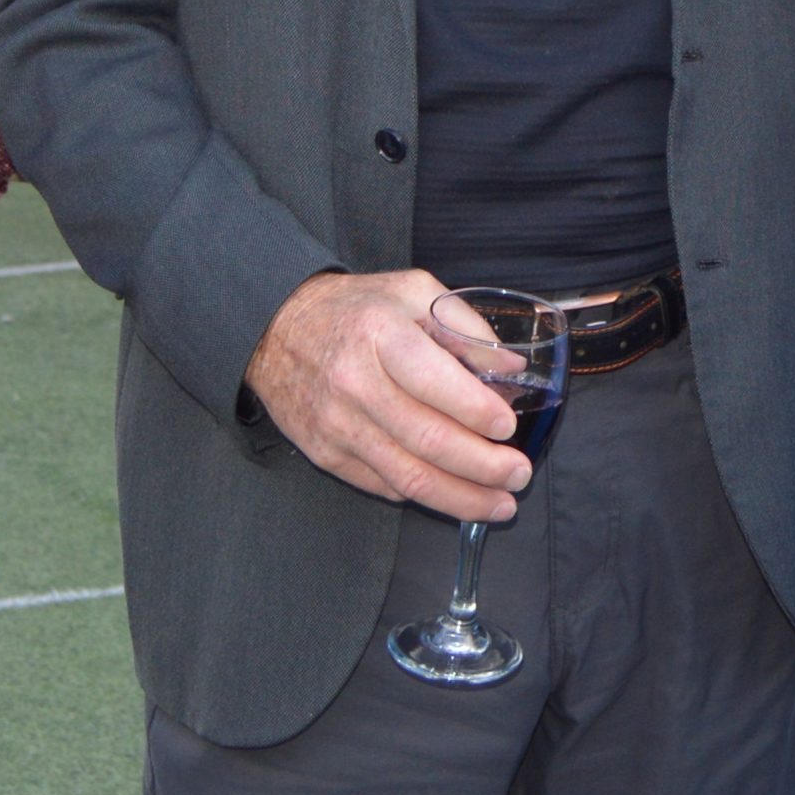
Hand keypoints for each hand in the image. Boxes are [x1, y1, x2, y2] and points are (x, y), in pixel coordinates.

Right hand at [243, 270, 529, 521]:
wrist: (275, 329)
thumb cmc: (355, 307)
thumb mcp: (412, 291)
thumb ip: (465, 326)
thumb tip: (512, 369)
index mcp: (381, 335)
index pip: (435, 383)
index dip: (477, 411)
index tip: (509, 426)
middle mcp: (355, 384)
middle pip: (428, 440)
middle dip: (483, 466)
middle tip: (519, 474)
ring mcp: (337, 426)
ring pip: (408, 477)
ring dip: (461, 497)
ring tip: (500, 502)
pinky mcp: (325, 455)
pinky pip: (384, 485)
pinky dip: (424, 495)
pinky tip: (454, 495)